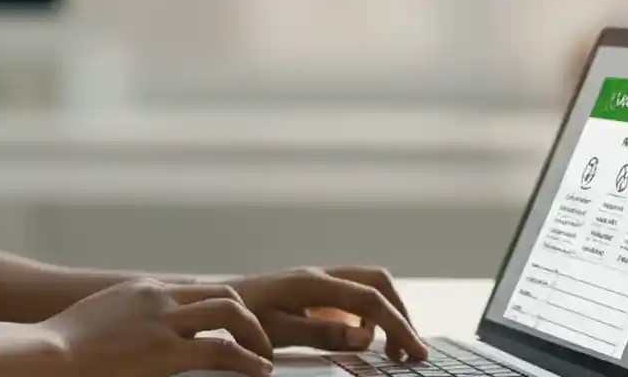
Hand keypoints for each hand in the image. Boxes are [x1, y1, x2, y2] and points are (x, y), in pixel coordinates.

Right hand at [42, 278, 274, 376]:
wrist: (44, 355)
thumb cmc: (60, 348)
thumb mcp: (97, 323)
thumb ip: (122, 323)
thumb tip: (129, 344)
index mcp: (141, 290)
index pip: (196, 290)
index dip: (224, 307)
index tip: (236, 324)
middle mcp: (157, 297)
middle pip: (221, 295)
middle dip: (248, 317)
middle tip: (259, 340)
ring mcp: (162, 322)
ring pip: (229, 314)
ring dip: (255, 335)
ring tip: (265, 358)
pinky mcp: (165, 351)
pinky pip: (222, 350)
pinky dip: (248, 360)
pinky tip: (259, 370)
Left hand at [228, 266, 427, 362]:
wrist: (213, 301)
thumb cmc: (239, 318)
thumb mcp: (276, 332)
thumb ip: (320, 334)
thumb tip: (364, 338)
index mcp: (313, 283)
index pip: (370, 300)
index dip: (398, 326)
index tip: (415, 352)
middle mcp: (320, 274)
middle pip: (378, 281)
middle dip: (401, 313)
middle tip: (409, 351)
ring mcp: (318, 278)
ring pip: (369, 284)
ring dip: (387, 312)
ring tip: (391, 349)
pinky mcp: (314, 288)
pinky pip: (354, 293)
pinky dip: (369, 313)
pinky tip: (363, 338)